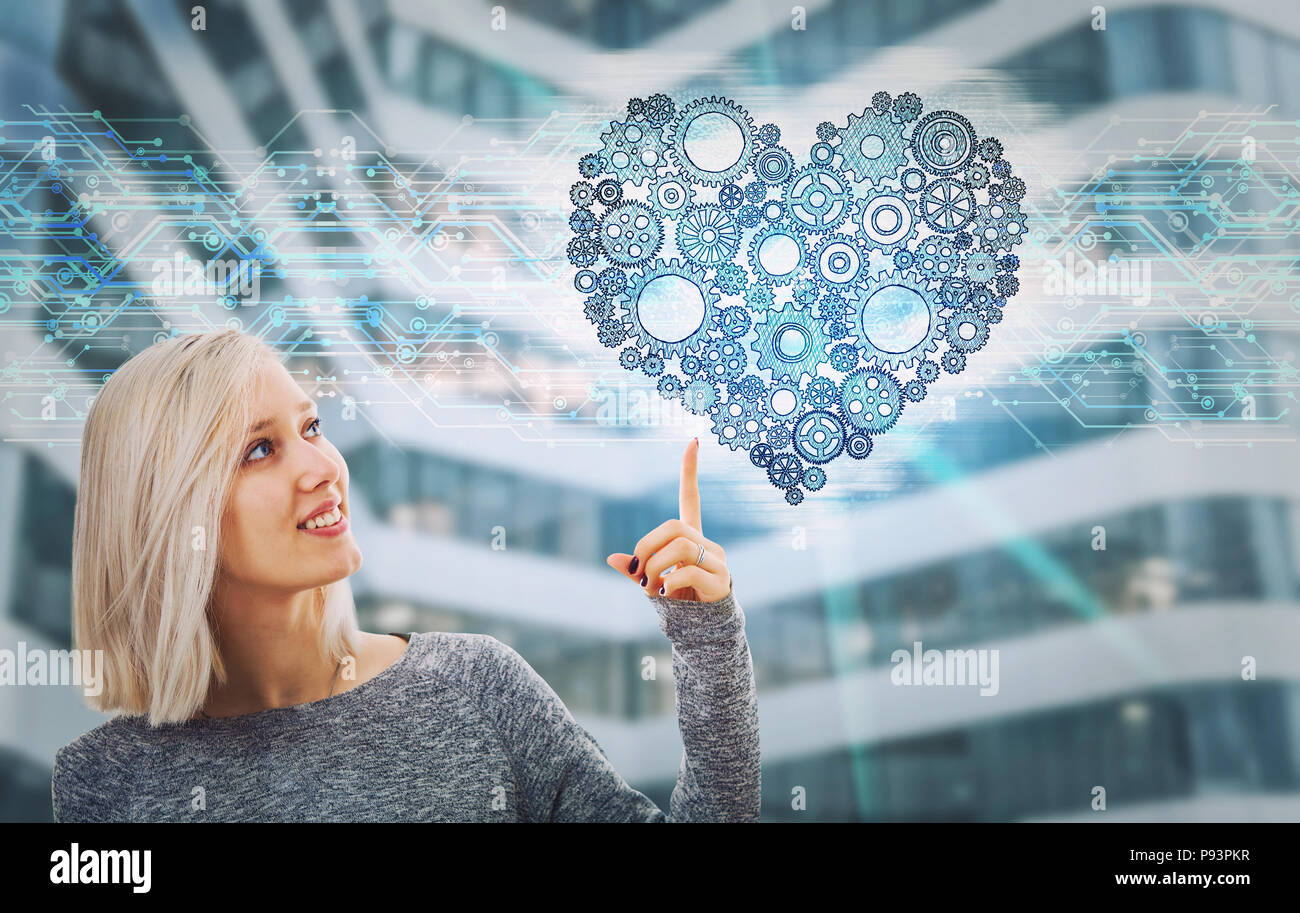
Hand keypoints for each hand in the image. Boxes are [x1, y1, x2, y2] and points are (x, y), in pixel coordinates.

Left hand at [605, 437, 731, 602]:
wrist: (705, 632)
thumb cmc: (679, 601)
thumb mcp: (652, 583)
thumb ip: (636, 570)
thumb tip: (611, 559)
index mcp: (690, 539)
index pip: (690, 498)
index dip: (689, 471)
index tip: (692, 441)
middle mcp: (707, 544)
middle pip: (674, 526)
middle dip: (647, 546)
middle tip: (638, 573)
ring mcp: (717, 561)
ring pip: (681, 547)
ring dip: (656, 567)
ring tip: (650, 587)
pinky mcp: (721, 580)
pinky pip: (689, 571)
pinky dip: (670, 583)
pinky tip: (665, 595)